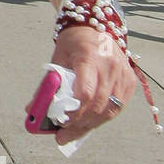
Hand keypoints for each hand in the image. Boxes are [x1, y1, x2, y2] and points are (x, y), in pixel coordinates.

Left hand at [47, 26, 136, 144]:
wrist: (95, 27)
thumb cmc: (73, 44)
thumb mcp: (56, 59)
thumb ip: (47, 84)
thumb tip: (33, 109)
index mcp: (89, 58)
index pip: (85, 93)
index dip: (73, 112)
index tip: (60, 123)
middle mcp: (110, 67)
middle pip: (98, 105)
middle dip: (79, 124)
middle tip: (62, 136)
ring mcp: (123, 74)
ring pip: (109, 110)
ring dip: (90, 125)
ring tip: (72, 133)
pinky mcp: (130, 81)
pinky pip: (118, 107)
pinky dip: (102, 118)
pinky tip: (88, 123)